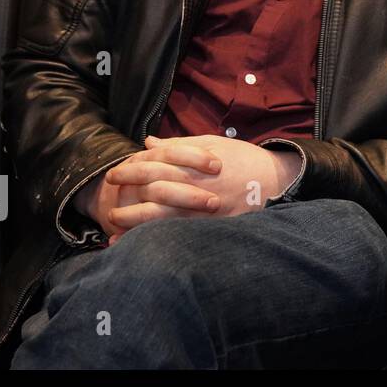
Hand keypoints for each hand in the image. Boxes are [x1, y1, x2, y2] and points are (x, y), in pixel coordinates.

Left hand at [98, 135, 299, 241]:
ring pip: (159, 216)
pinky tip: (134, 243)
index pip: (155, 164)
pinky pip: (174, 234)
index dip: (132, 168)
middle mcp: (196, 186)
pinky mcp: (210, 226)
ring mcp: (202, 209)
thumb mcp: (214, 143)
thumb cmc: (244, 159)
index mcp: (195, 164)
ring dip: (132, 219)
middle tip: (109, 196)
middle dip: (127, 191)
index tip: (115, 173)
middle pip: (152, 188)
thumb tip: (148, 142)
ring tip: (114, 221)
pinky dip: (152, 240)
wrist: (276, 181)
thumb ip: (179, 145)